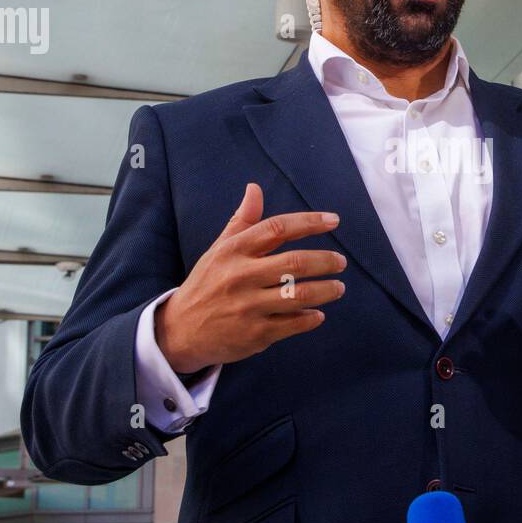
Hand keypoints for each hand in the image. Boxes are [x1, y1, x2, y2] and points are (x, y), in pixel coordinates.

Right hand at [155, 183, 345, 372]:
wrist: (180, 331)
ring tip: (339, 287)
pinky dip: (312, 317)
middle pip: (295, 263)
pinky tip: (318, 313)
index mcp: (233, 251)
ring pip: (300, 295)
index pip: (277, 228)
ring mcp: (248, 307)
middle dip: (326, 261)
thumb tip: (255, 188)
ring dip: (327, 290)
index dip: (309, 222)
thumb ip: (242, 221)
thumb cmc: (207, 284)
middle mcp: (240, 276)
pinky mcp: (255, 334)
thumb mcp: (219, 250)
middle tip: (341, 261)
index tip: (333, 221)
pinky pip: (294, 324)